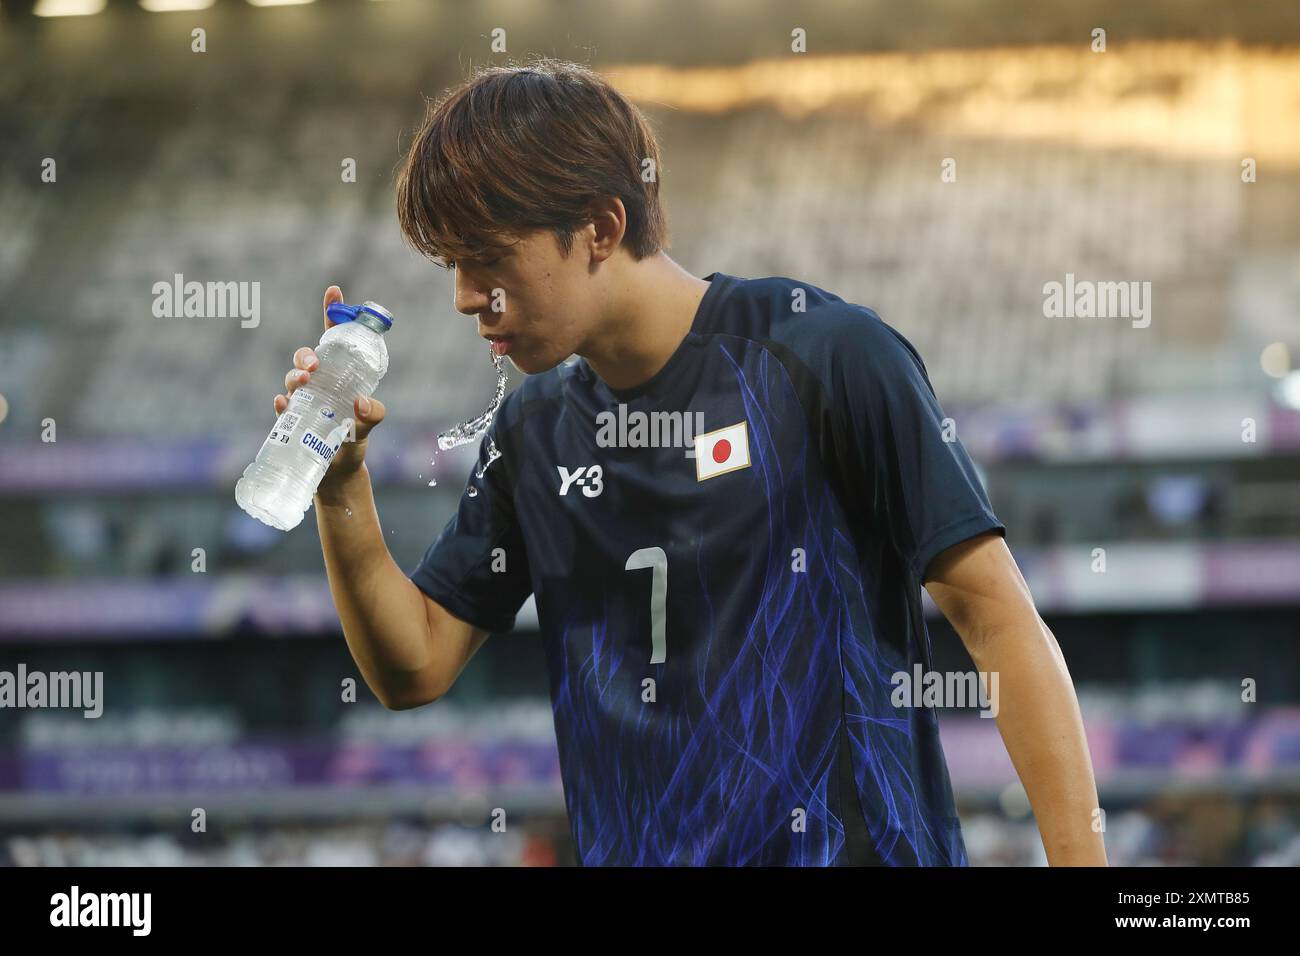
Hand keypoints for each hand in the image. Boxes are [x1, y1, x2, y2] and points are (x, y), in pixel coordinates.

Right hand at [272, 285, 385, 486]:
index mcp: (341, 374)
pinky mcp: (291, 420)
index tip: (334, 291)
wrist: (338, 473)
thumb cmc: (355, 439)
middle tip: (313, 367)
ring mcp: (303, 400)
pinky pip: (282, 406)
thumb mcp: (370, 424)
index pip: (336, 338)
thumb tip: (361, 403)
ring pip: (292, 378)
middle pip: (306, 356)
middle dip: (305, 355)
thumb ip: (374, 413)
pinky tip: (283, 404)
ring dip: (294, 376)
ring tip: (302, 384)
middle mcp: (320, 383)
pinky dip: (281, 403)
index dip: (333, 313)